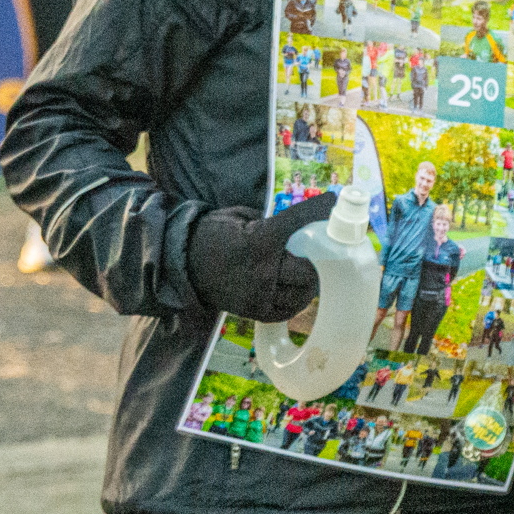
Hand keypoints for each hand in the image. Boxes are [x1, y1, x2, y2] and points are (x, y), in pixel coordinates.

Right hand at [185, 191, 333, 321]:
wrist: (181, 265)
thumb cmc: (212, 235)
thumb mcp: (239, 216)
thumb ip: (269, 221)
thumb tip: (299, 223)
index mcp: (260, 240)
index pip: (298, 222)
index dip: (318, 209)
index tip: (332, 201)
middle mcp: (263, 270)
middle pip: (310, 269)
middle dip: (319, 260)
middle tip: (321, 251)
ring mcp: (259, 294)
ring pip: (303, 292)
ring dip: (310, 282)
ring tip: (310, 272)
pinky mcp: (254, 312)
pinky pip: (287, 311)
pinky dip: (297, 301)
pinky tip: (296, 290)